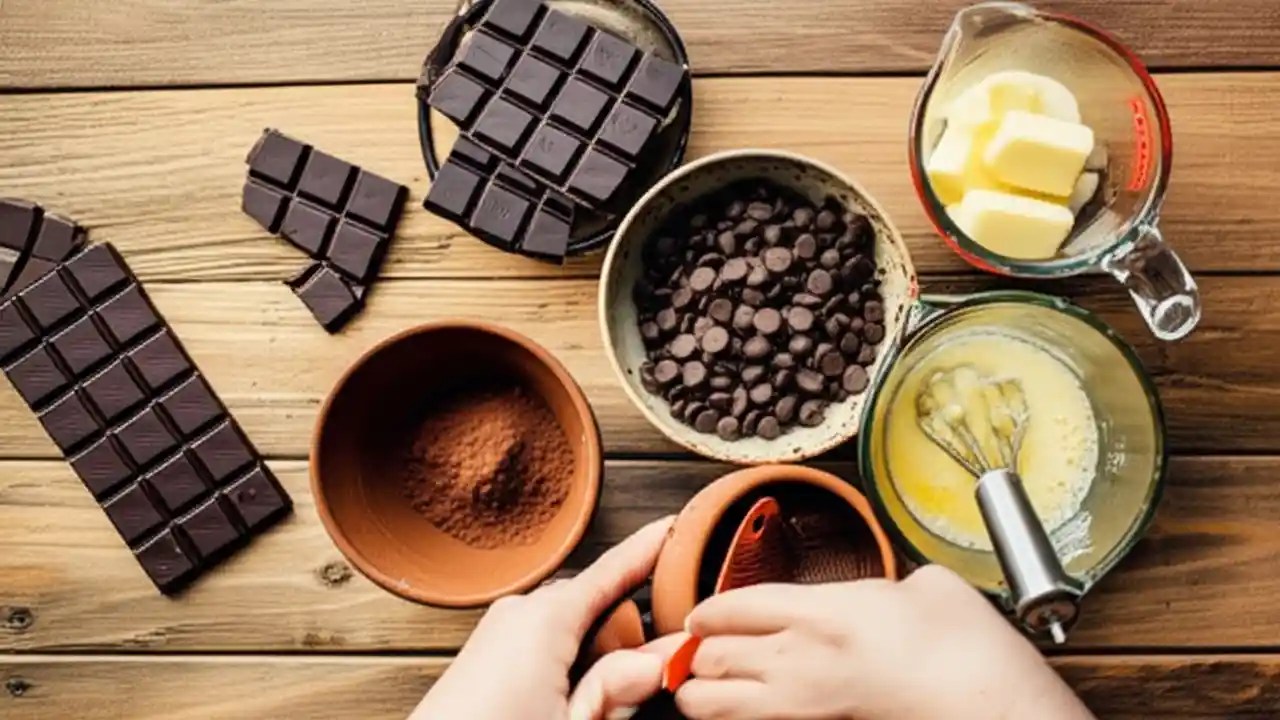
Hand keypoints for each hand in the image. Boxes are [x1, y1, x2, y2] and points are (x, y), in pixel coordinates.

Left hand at [410, 517, 680, 719]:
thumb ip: (619, 686)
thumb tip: (663, 657)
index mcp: (547, 618)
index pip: (614, 570)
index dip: (649, 548)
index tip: (675, 525)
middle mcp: (521, 610)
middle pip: (596, 601)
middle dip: (623, 631)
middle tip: (636, 678)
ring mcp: (500, 627)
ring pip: (570, 623)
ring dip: (592, 650)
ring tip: (586, 701)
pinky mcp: (486, 649)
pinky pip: (542, 637)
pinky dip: (565, 657)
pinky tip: (562, 698)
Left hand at [676, 565, 1094, 719]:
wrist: (993, 706)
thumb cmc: (967, 648)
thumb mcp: (926, 584)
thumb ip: (883, 583)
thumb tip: (879, 591)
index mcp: (819, 612)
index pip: (728, 608)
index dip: (704, 611)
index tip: (700, 614)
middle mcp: (799, 661)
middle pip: (708, 657)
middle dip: (694, 654)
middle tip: (696, 650)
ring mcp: (803, 706)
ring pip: (713, 705)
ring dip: (700, 693)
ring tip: (702, 685)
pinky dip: (733, 719)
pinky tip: (741, 710)